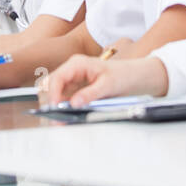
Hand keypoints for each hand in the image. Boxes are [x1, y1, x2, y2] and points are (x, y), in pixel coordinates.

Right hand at [42, 54, 168, 107]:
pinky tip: (66, 119)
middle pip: (52, 86)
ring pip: (56, 94)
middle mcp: (71, 70)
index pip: (57, 78)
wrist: (133, 76)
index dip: (53, 94)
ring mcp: (72, 80)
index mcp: (77, 64)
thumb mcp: (108, 85)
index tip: (55, 108)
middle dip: (51, 102)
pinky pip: (64, 99)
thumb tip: (74, 104)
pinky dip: (63, 108)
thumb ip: (90, 94)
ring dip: (56, 107)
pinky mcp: (75, 89)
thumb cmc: (122, 75)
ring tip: (59, 122)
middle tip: (55, 119)